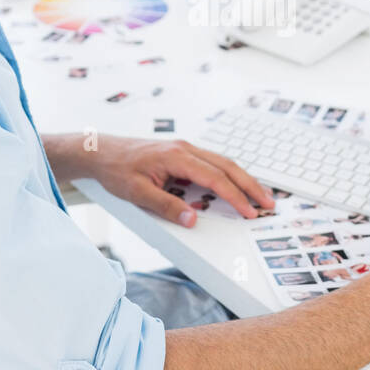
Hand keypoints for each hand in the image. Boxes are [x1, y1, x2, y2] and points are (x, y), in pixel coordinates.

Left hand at [90, 134, 275, 225]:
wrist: (101, 151)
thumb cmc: (117, 169)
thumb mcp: (137, 193)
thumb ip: (166, 206)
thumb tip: (192, 220)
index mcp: (177, 156)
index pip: (215, 178)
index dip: (235, 196)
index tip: (249, 211)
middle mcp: (185, 149)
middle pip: (227, 166)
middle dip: (250, 185)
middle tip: (268, 203)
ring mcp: (185, 149)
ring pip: (223, 163)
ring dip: (242, 179)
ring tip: (259, 196)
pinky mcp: (182, 153)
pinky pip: (212, 163)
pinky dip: (228, 175)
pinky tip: (235, 185)